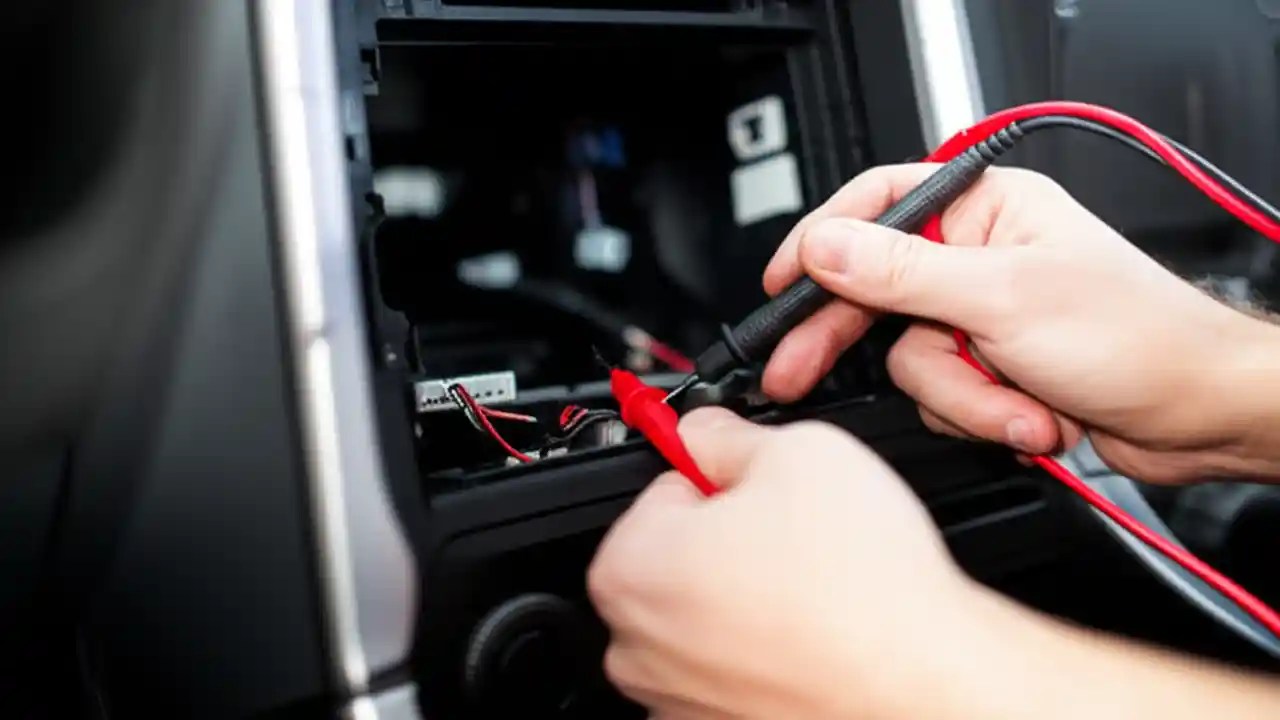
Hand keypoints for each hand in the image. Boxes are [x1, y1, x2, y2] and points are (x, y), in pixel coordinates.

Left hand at [588, 407, 985, 718]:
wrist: (925, 689)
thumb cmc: (864, 593)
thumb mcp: (799, 452)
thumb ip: (728, 435)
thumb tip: (705, 433)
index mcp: (630, 568)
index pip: (664, 489)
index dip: (725, 483)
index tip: (761, 494)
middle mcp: (636, 646)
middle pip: (676, 559)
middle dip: (730, 542)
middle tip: (797, 541)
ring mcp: (673, 700)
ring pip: (704, 620)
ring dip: (745, 602)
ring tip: (813, 594)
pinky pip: (729, 673)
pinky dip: (762, 657)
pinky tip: (811, 642)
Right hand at [762, 164, 1279, 483]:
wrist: (1198, 416)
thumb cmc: (1138, 337)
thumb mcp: (1003, 297)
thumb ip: (902, 272)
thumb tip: (826, 246)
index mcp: (986, 208)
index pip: (876, 206)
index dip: (820, 242)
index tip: (780, 283)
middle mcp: (977, 256)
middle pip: (875, 293)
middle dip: (859, 344)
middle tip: (795, 372)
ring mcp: (980, 316)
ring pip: (907, 360)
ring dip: (961, 395)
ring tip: (1016, 399)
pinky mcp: (988, 367)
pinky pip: (939, 396)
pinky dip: (978, 414)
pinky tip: (1026, 411)